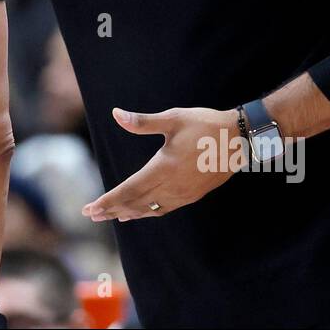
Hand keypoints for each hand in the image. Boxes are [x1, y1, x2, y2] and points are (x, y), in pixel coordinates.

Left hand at [82, 107, 238, 221]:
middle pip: (136, 203)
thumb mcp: (173, 119)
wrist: (240, 139)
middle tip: (92, 214)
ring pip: (151, 209)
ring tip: (112, 215)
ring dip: (129, 212)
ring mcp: (184, 193)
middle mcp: (172, 186)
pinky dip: (149, 211)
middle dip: (112, 209)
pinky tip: (142, 210)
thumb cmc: (205, 125)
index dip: (108, 201)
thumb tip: (116, 114)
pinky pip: (165, 208)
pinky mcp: (193, 195)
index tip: (90, 209)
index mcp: (163, 168)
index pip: (128, 190)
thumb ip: (142, 121)